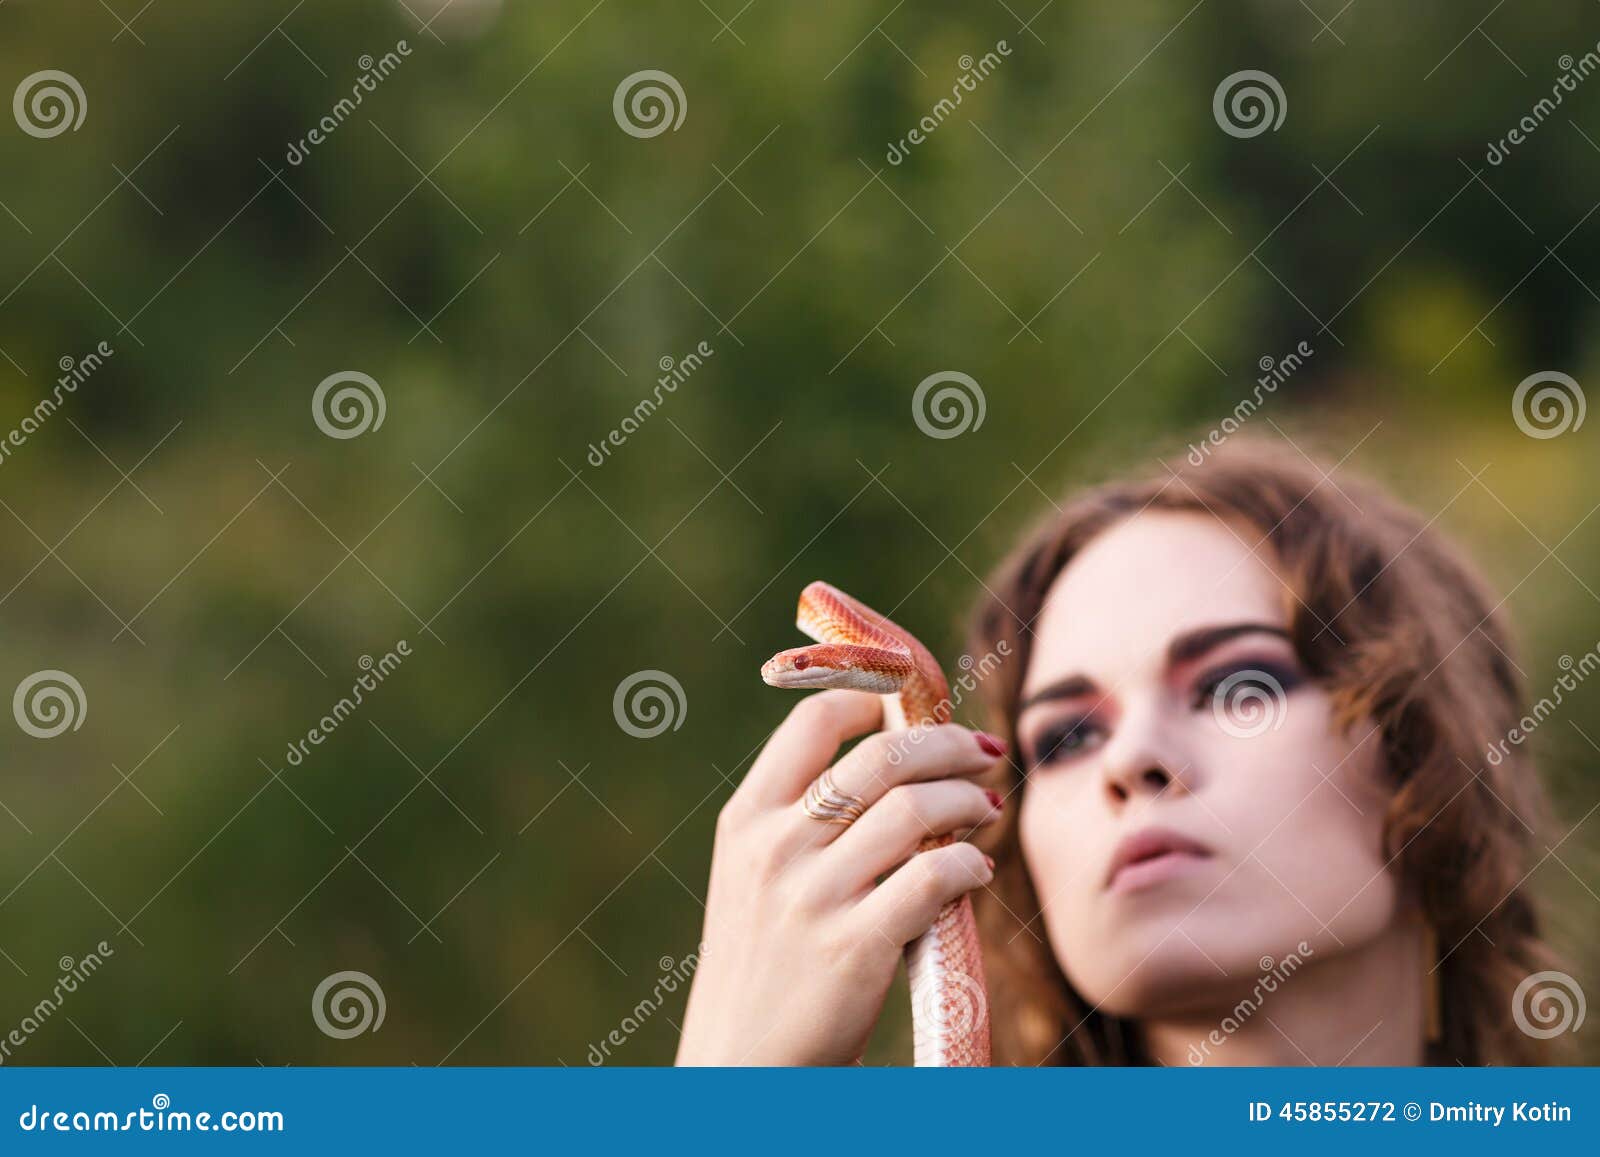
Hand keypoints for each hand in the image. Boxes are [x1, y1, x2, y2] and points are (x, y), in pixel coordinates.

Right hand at [676, 689, 1003, 1064]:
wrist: (744, 1065)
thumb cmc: (765, 961)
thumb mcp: (755, 876)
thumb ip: (802, 818)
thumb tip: (894, 754)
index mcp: (746, 819)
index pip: (815, 721)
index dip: (876, 700)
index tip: (918, 709)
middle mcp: (775, 848)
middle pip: (882, 756)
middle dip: (948, 742)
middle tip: (983, 751)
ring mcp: (813, 898)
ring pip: (917, 809)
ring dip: (970, 799)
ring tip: (989, 807)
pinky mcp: (855, 948)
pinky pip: (934, 878)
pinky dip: (969, 863)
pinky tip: (977, 869)